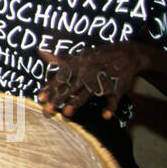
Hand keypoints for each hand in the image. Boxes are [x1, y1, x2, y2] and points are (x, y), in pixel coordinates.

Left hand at [37, 43, 151, 119]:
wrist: (127, 55)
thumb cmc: (98, 58)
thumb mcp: (80, 56)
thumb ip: (60, 59)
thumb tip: (40, 52)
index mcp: (78, 65)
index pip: (61, 77)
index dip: (50, 88)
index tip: (40, 98)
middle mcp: (88, 73)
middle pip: (70, 87)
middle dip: (58, 98)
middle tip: (47, 110)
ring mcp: (102, 82)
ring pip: (88, 93)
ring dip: (77, 102)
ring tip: (67, 113)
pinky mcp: (116, 89)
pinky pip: (113, 100)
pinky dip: (111, 107)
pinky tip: (105, 116)